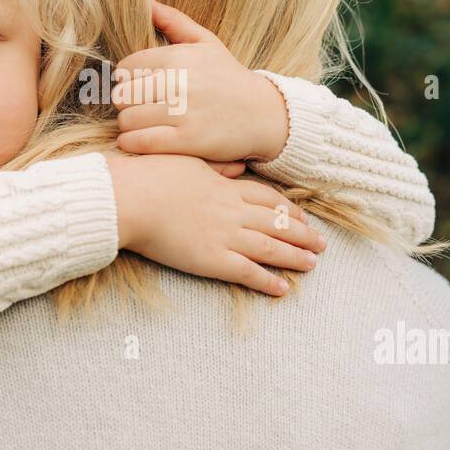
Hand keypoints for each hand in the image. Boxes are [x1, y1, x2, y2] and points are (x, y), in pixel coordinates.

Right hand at [105, 152, 326, 297]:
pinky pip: (248, 272)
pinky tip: (283, 289)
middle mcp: (231, 211)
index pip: (266, 198)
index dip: (288, 208)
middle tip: (321, 243)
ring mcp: (224, 236)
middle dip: (302, 234)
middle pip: (276, 223)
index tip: (303, 216)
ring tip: (313, 264)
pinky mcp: (211, 260)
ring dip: (294, 256)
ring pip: (270, 247)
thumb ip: (215, 166)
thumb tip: (237, 165)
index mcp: (223, 187)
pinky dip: (268, 281)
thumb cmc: (147, 176)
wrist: (128, 197)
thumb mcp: (187, 160)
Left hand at [111, 0, 289, 163]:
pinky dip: (132, 142)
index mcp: (178, 57)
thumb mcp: (206, 42)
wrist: (264, 114)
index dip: (127, 79)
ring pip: (127, 119)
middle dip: (127, 102)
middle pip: (122, 94)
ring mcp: (183, 112)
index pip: (125, 67)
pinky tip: (140, 139)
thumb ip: (173, 20)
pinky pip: (140, 142)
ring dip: (129, 125)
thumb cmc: (229, 77)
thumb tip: (144, 0)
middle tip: (139, 106)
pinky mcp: (187, 140)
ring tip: (142, 124)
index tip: (138, 87)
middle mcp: (178, 82)